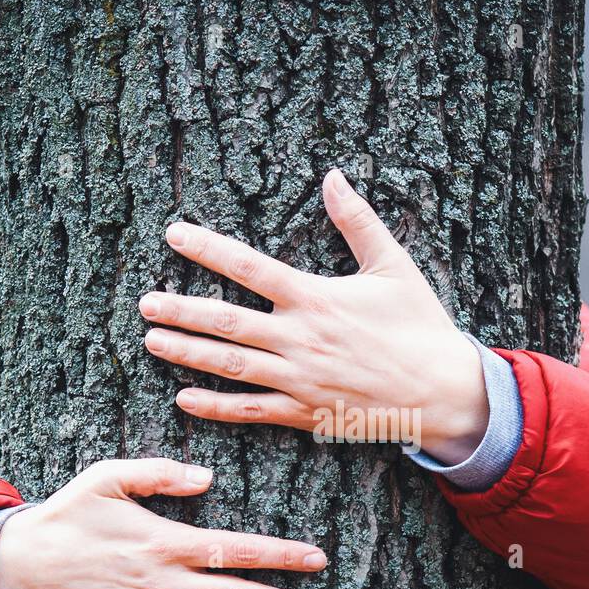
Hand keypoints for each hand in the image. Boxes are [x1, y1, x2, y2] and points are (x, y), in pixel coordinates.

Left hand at [139, 169, 488, 464]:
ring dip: (187, 352)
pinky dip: (215, 407)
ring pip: (229, 365)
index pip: (249, 267)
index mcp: (316, 297)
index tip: (174, 235)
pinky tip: (184, 399)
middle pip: (226, 321)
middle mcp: (300, 338)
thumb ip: (358, 221)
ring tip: (152, 340)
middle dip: (181, 309)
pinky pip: (251, 411)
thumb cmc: (420, 325)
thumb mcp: (394, 266)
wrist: (443, 391)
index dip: (208, 249)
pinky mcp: (305, 413)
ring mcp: (299, 379)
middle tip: (144, 301)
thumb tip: (333, 175)